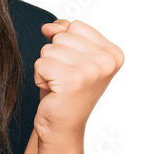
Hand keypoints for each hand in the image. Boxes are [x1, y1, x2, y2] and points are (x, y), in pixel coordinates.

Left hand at [34, 18, 124, 145]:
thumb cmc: (64, 92)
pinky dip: (39, 78)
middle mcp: (107, 61)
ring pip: (48, 49)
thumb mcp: (69, 57)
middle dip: (54, 57)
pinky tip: (52, 92)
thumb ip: (64, 33)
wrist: (61, 127)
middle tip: (64, 80)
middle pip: (61, 36)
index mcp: (113, 53)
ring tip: (58, 86)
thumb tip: (48, 27)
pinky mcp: (72, 80)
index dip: (65, 45)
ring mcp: (92, 71)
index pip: (75, 26)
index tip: (73, 68)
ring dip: (46, 68)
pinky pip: (40, 64)